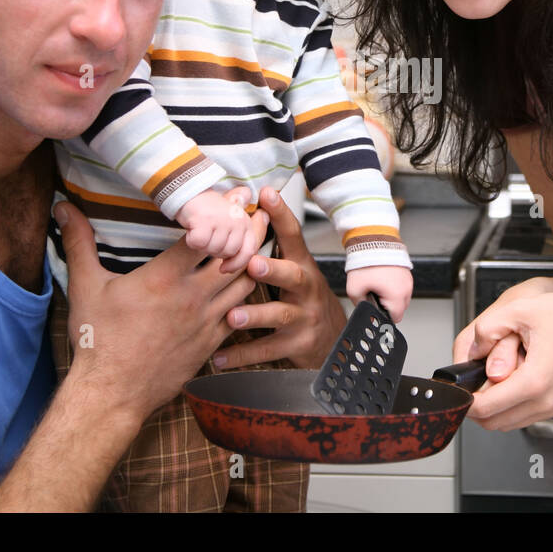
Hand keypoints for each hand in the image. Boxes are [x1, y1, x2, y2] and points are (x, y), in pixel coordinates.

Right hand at [53, 198, 268, 422]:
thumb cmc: (98, 339)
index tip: (235, 196)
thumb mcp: (85, 286)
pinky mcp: (211, 342)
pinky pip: (240, 314)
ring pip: (244, 284)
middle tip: (259, 214)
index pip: (205, 235)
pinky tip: (250, 286)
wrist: (112, 393)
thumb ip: (79, 242)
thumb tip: (62, 208)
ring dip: (253, 263)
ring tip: (260, 244)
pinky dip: (248, 296)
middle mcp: (192, 296)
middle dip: (249, 232)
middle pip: (235, 255)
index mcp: (165, 276)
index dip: (223, 212)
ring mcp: (205, 321)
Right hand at [175, 186, 257, 273]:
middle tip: (208, 239)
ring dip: (204, 246)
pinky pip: (199, 243)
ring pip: (213, 249)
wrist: (191, 191)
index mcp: (246, 223)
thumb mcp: (230, 221)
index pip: (248, 251)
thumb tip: (247, 252)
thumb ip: (241, 236)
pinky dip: (192, 241)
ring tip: (201, 232)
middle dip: (216, 251)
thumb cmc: (210, 211)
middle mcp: (237, 220)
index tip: (224, 269)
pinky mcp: (205, 221)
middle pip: (228, 252)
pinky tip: (192, 232)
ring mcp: (222, 220)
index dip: (236, 264)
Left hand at [212, 185, 346, 370]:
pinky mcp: (297, 344)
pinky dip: (242, 354)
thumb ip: (275, 248)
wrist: (333, 342)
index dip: (281, 214)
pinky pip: (267, 349)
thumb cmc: (303, 299)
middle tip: (252, 264)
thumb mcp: (295, 271)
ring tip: (232, 317)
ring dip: (255, 315)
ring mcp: (303, 317)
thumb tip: (247, 210)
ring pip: (279, 315)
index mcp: (301, 265)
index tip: (266, 194)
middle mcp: (305, 289)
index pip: (293, 235)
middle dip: (273, 269)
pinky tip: (219, 357)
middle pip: (292, 275)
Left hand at [345, 266, 412, 322]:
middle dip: (387, 305)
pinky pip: (401, 286)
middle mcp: (406, 289)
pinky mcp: (406, 272)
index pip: (395, 318)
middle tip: (374, 295)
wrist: (373, 241)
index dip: (384, 316)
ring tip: (378, 284)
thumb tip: (363, 308)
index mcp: (397, 296)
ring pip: (401, 297)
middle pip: (399, 308)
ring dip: (391, 295)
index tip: (376, 309)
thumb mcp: (354, 288)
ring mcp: (408, 279)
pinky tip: (382, 278)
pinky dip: (393, 285)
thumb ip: (359, 304)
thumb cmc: (366, 262)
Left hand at [455, 287, 552, 431]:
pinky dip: (510, 407)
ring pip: (509, 423)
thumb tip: (473, 349)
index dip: (465, 401)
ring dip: (493, 409)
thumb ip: (488, 328)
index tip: (457, 388)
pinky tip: (508, 383)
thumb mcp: (519, 310)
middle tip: (468, 384)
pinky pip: (525, 416)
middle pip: (494, 423)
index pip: (486, 408)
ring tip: (488, 381)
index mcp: (534, 380)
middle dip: (476, 408)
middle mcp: (546, 400)